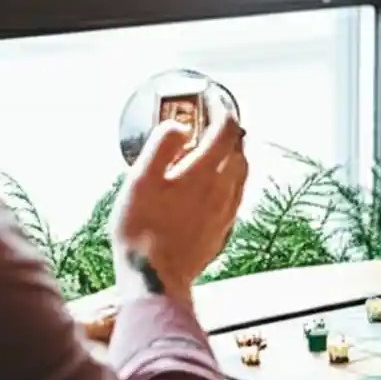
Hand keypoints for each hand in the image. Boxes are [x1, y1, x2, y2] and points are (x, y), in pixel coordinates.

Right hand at [110, 91, 247, 302]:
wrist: (157, 280)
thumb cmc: (141, 230)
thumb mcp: (140, 179)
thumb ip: (161, 146)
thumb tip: (180, 127)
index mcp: (203, 172)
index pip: (225, 130)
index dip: (221, 109)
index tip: (211, 99)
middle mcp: (223, 190)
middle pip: (238, 150)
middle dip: (228, 131)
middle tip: (212, 122)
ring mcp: (226, 212)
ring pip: (240, 174)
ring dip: (231, 155)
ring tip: (213, 150)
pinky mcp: (223, 230)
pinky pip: (235, 195)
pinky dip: (228, 179)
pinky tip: (212, 185)